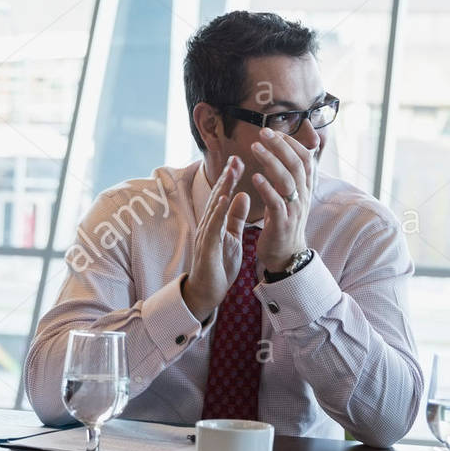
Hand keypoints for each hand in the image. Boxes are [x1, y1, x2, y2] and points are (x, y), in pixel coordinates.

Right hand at [182, 156, 249, 319]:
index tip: (240, 160)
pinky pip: (214, 226)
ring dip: (223, 188)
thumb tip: (243, 195)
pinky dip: (219, 211)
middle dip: (227, 177)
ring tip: (232, 171)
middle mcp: (208, 225)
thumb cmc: (218, 266)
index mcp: (216, 223)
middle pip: (218, 196)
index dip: (231, 178)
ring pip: (215, 207)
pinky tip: (226, 198)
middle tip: (237, 157)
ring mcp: (206, 235)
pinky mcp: (207, 247)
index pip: (224, 196)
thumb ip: (236, 217)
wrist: (206, 293)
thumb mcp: (232, 238)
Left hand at [250, 128, 315, 274]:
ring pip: (287, 180)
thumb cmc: (284, 222)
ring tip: (255, 148)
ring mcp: (294, 210)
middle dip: (280, 146)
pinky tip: (255, 176)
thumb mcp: (292, 196)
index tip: (274, 132)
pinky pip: (276, 202)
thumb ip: (290, 175)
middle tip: (263, 132)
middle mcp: (303, 196)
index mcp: (306, 188)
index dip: (291, 143)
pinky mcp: (282, 223)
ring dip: (271, 161)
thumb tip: (288, 151)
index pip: (305, 159)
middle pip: (297, 165)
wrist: (286, 255)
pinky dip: (266, 188)